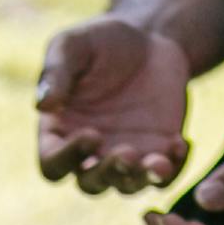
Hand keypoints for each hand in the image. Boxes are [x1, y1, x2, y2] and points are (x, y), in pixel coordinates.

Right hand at [34, 17, 192, 194]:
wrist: (148, 39)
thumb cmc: (100, 40)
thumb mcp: (73, 44)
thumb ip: (56, 71)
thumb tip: (43, 105)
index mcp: (59, 132)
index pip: (53, 164)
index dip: (68, 158)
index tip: (91, 134)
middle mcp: (89, 153)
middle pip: (91, 183)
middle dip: (109, 173)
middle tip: (128, 152)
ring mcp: (125, 155)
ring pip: (128, 185)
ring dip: (142, 178)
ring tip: (158, 161)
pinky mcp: (158, 152)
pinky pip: (164, 175)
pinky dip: (174, 168)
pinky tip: (180, 143)